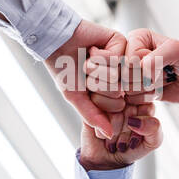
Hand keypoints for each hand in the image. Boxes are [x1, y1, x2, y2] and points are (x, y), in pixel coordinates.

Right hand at [44, 19, 130, 140]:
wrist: (57, 43)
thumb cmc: (64, 71)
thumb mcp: (76, 98)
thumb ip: (93, 116)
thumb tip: (108, 135)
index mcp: (113, 91)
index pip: (117, 107)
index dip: (97, 99)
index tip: (86, 87)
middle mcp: (120, 76)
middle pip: (118, 91)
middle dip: (95, 82)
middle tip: (85, 71)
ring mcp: (122, 59)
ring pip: (117, 75)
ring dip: (95, 68)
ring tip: (87, 60)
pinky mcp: (121, 42)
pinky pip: (116, 57)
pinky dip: (98, 55)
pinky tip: (91, 49)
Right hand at [78, 100, 162, 169]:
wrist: (107, 159)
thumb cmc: (132, 147)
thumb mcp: (152, 141)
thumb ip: (154, 129)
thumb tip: (136, 120)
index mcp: (144, 100)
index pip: (147, 108)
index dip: (142, 127)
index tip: (138, 135)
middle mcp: (126, 95)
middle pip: (130, 110)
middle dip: (127, 131)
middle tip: (124, 138)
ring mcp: (108, 98)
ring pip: (114, 112)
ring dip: (114, 132)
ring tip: (114, 136)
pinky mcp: (91, 104)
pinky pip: (98, 115)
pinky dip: (102, 131)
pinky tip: (103, 135)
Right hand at [116, 27, 178, 104]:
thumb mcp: (177, 51)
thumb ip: (157, 56)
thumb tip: (141, 68)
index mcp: (138, 38)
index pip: (129, 56)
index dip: (146, 65)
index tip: (163, 62)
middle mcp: (131, 53)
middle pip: (125, 73)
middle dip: (148, 78)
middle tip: (164, 72)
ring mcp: (132, 73)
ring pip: (128, 88)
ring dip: (149, 88)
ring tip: (163, 80)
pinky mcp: (135, 90)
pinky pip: (132, 99)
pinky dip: (148, 98)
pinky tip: (159, 91)